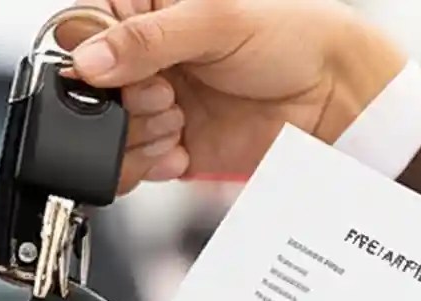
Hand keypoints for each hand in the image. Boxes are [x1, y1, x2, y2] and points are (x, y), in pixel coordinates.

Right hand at [59, 0, 406, 193]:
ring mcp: (156, 104)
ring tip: (178, 118)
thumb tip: (89, 61)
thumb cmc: (292, 37)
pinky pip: (132, 166)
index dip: (92, 55)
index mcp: (149, 11)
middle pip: (91, 90)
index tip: (116, 69)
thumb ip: (147, 40)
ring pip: (107, 132)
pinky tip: (179, 147)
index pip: (85, 28)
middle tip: (164, 92)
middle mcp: (146, 59)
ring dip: (139, 133)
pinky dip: (149, 163)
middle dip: (124, 100)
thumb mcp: (215, 22)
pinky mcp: (168, 145)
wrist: (334, 98)